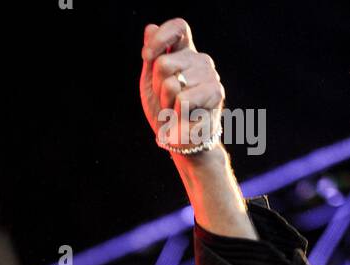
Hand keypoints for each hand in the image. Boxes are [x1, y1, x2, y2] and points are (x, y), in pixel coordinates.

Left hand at [140, 18, 224, 149]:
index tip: (146, 57)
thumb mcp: (152, 83)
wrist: (180, 141)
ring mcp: (210, 75)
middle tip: (166, 101)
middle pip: (163, 63)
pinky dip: (176, 114)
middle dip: (156, 87)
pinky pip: (182, 100)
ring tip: (175, 110)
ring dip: (166, 104)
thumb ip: (152, 57)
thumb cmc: (165, 111)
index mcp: (186, 53)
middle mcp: (200, 60)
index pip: (179, 27)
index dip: (160, 38)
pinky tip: (183, 117)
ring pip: (171, 84)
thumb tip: (150, 28)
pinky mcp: (215, 92)